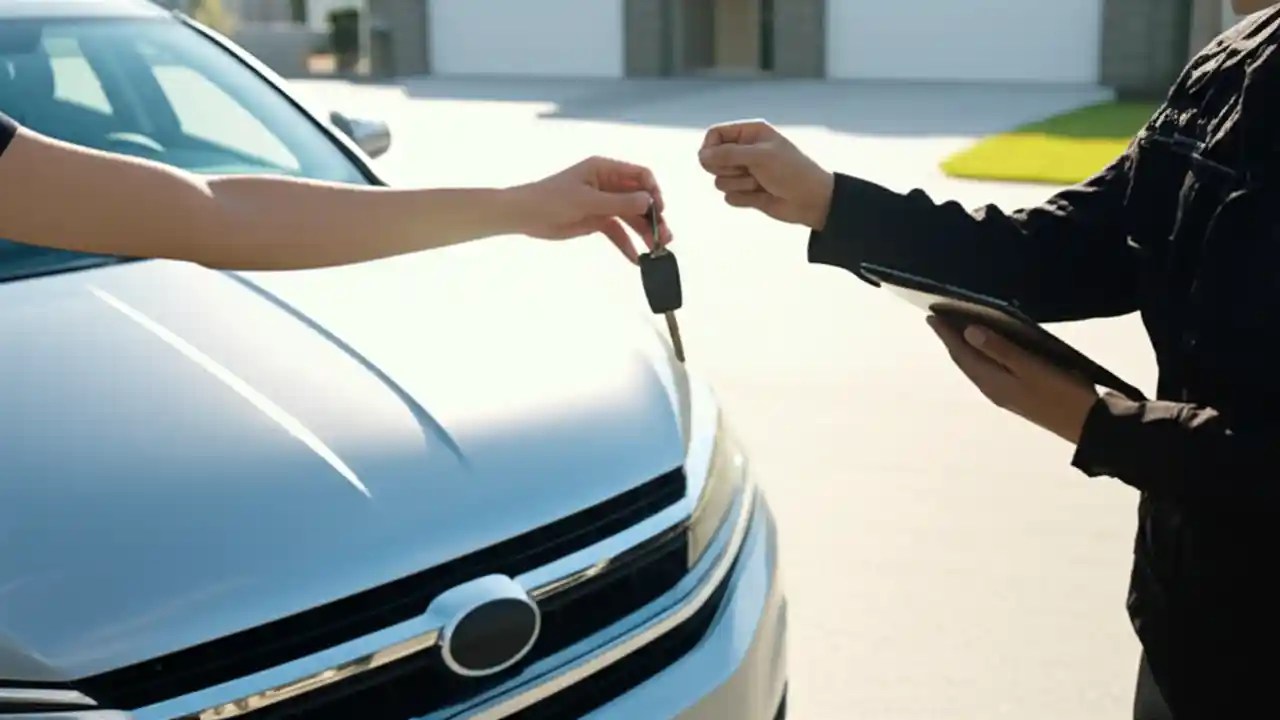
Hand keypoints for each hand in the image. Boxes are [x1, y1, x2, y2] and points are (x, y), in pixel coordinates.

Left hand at [511, 156, 671, 263]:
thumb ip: (619, 202)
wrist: (525, 215)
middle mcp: (608, 184)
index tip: (660, 209)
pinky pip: (617, 232)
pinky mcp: (597, 221)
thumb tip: (649, 201)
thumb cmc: (552, 199)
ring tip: (656, 250)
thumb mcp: (588, 200)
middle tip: (664, 237)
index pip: (640, 176)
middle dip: (653, 218)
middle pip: (639, 200)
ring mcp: (603, 203)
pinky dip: (626, 244)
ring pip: (631, 218)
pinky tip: (635, 259)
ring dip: (644, 233)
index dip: (653, 191)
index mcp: (605, 169)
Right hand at [697, 119, 834, 229]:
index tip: (712, 159)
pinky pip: (729, 197)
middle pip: (713, 159)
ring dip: (739, 185)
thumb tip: (702, 156)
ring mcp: (744, 173)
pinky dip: (744, 198)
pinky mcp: (745, 193)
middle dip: (727, 168)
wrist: (811, 200)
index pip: (715, 135)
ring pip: (720, 180)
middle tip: (749, 170)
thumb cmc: (791, 171)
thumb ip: (729, 154)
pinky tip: (762, 196)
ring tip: (761, 183)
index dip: (710, 148)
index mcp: (750, 134)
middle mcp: (744, 151)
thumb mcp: (761, 156)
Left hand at [926, 316, 1098, 444]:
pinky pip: (989, 372)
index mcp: (992, 381)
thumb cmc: (1061, 392)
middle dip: (951, 340)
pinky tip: (987, 350)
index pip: (962, 353)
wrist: (1089, 426)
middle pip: (965, 361)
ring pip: (976, 367)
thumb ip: (999, 349)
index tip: (932, 315)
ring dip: (965, 349)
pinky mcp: (1017, 395)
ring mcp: (1004, 394)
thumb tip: (968, 331)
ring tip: (957, 331)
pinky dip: (981, 357)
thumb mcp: (1031, 367)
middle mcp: (992, 389)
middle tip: (939, 319)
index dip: (946, 334)